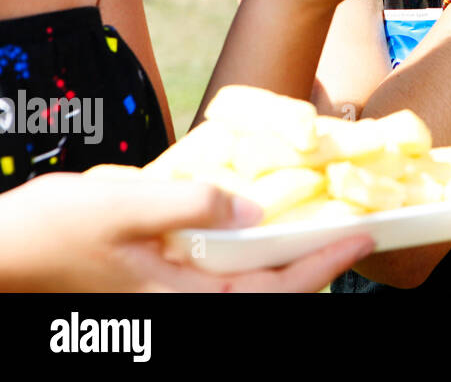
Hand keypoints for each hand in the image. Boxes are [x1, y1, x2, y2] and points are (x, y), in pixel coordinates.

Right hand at [0, 173, 373, 291]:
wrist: (2, 246)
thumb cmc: (54, 229)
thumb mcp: (127, 205)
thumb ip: (192, 204)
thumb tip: (251, 207)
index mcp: (181, 295)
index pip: (271, 290)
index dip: (321, 266)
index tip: (362, 239)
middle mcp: (182, 299)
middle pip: (267, 292)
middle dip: (315, 267)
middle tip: (357, 232)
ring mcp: (172, 290)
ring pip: (247, 282)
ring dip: (287, 260)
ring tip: (324, 229)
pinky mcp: (161, 275)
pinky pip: (221, 268)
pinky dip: (252, 250)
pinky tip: (263, 223)